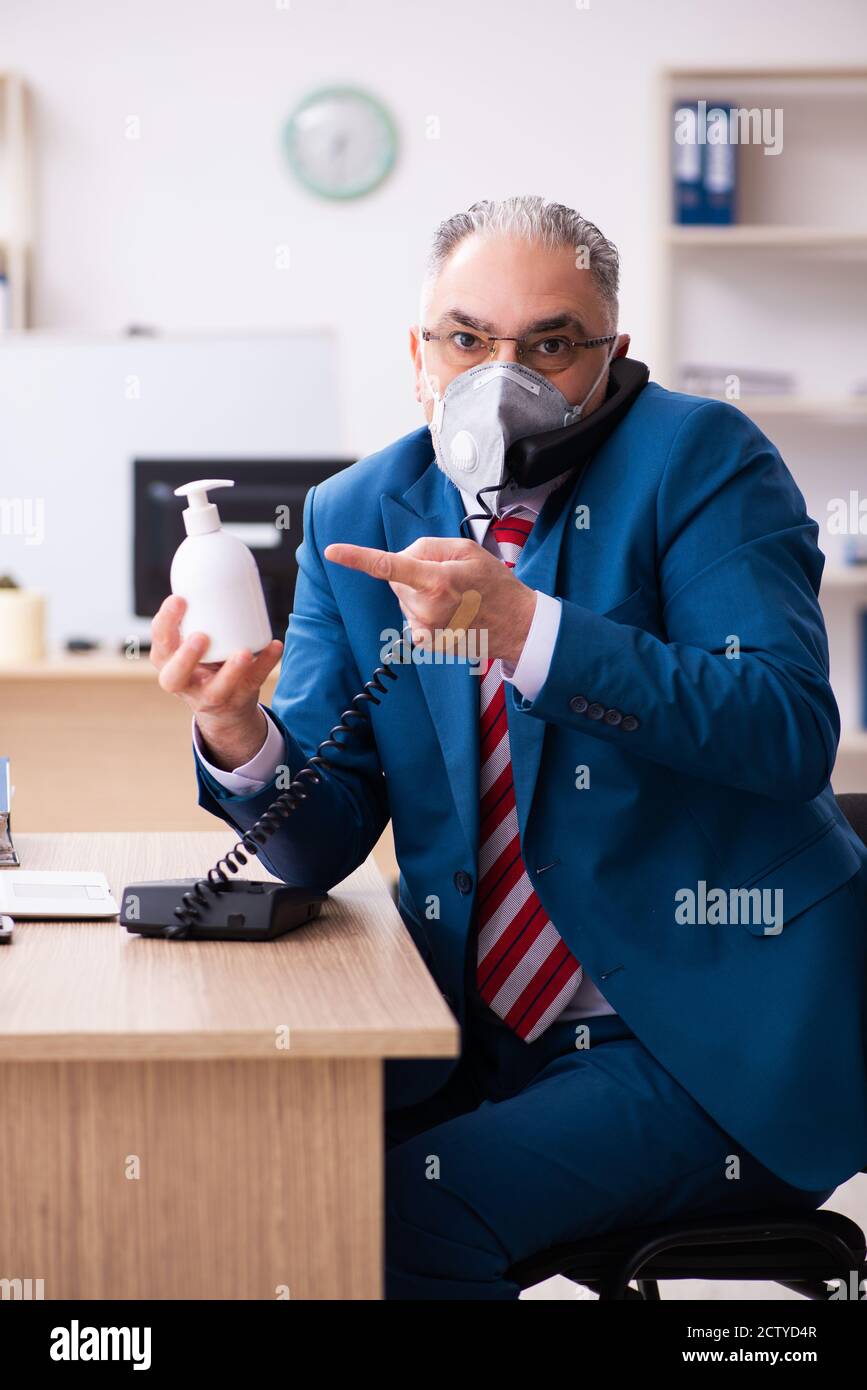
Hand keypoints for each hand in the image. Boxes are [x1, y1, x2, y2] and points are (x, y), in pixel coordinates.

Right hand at [150, 595, 283, 768]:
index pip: (160, 641)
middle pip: (175, 675)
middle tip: (202, 636)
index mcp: (167, 659)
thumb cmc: (203, 656)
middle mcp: (183, 681)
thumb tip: (212, 545)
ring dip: (230, 671)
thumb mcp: (190, 635)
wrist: (222, 704)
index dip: (166, 622)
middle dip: (187, 657)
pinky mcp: (237, 699)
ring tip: (243, 651)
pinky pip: (253, 683)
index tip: (180, 599)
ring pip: (217, 689)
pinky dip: (266, 664)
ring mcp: (210, 695)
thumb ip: (198, 607)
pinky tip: (275, 645)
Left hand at [323, 536, 536, 666]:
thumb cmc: (495, 586)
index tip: (333, 552)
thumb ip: (428, 547)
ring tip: (453, 597)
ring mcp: (425, 629)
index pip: (388, 566)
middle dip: (412, 571)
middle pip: (395, 579)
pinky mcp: (426, 642)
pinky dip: (422, 610)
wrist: (515, 626)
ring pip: (402, 597)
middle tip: (446, 576)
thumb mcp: (467, 550)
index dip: (357, 558)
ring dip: (418, 592)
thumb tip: (402, 557)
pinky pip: (410, 616)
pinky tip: (448, 614)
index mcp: (436, 581)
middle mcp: (426, 608)